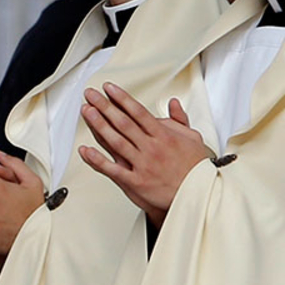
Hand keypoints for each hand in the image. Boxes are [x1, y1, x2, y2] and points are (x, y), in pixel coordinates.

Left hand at [78, 83, 209, 225]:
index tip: (109, 88)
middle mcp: (151, 148)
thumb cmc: (196, 169)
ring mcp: (142, 165)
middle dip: (104, 106)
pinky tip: (85, 150)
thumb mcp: (194, 139)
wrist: (198, 196)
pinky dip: (97, 160)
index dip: (121, 98)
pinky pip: (113, 170)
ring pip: (116, 141)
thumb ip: (180, 120)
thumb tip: (173, 104)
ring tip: (87, 111)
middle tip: (91, 94)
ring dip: (99, 125)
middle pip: (123, 122)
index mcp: (163, 136)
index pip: (138, 112)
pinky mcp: (136, 182)